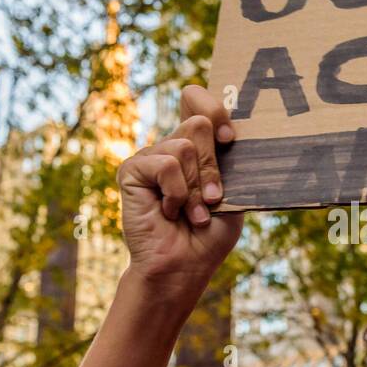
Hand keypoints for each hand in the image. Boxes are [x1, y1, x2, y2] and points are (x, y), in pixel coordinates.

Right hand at [117, 85, 243, 295]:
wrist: (183, 266)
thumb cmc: (209, 235)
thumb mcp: (233, 193)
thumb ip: (231, 160)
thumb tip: (232, 131)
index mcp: (197, 146)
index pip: (197, 99)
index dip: (216, 109)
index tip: (230, 139)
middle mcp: (172, 146)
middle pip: (200, 122)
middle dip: (213, 166)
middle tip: (212, 199)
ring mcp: (151, 156)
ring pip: (184, 146)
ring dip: (196, 187)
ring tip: (193, 213)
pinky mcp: (132, 170)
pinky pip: (166, 164)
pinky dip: (176, 192)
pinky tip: (168, 211)